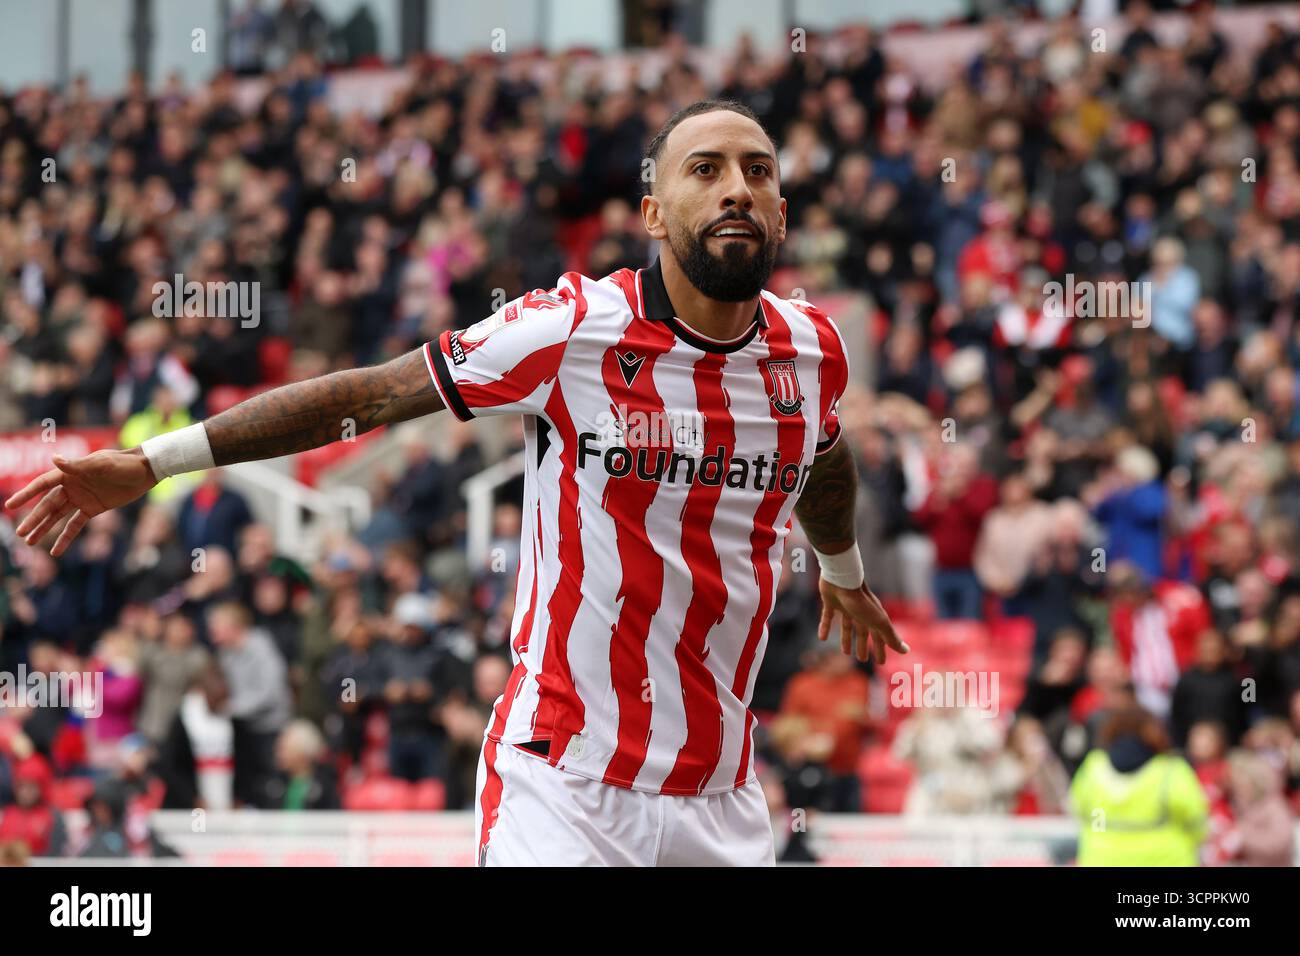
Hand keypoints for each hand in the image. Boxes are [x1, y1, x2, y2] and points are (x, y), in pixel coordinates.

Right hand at [4, 448, 156, 555]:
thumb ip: (77, 465)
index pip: (42, 484)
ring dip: (44, 529)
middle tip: (19, 533)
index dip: (26, 494)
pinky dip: (66, 537)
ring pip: (58, 516)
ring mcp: (81, 499)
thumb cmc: (123, 463)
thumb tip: (54, 459)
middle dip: (34, 519)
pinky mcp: (93, 509)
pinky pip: (76, 525)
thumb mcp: (101, 464)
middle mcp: (72, 486)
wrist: (145, 471)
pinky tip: (55, 550)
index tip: (10, 505)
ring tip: (29, 542)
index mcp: (70, 473)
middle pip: (47, 505)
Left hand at [817, 577, 908, 664]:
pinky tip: (821, 638)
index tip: (881, 663)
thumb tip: (906, 651)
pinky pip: (827, 617)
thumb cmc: (861, 601)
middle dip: (863, 645)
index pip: (879, 637)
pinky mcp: (830, 602)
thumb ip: (891, 636)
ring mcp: (845, 606)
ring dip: (846, 639)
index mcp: (872, 617)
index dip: (880, 649)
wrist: (842, 578)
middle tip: (862, 659)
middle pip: (862, 632)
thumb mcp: (878, 622)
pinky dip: (825, 627)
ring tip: (845, 653)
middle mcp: (860, 612)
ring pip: (846, 626)